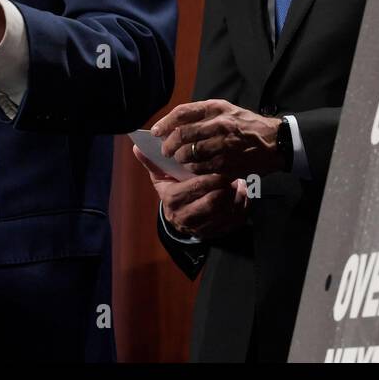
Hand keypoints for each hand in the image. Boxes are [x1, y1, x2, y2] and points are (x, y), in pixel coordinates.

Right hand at [132, 146, 249, 240]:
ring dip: (235, 195)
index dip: (209, 178)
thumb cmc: (174, 188)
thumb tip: (136, 147)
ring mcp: (203, 227)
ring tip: (237, 182)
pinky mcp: (218, 232)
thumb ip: (153, 162)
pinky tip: (241, 193)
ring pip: (226, 210)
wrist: (180, 217)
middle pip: (212, 201)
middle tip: (231, 174)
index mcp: (173, 199)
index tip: (219, 168)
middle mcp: (186, 217)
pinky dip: (242, 204)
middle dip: (224, 187)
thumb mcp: (162, 176)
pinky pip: (236, 219)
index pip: (194, 188)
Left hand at [152, 99, 284, 178]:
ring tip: (180, 159)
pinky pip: (201, 168)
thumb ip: (202, 115)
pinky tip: (193, 168)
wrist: (274, 141)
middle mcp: (219, 125)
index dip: (165, 123)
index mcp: (217, 108)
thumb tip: (174, 125)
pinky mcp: (228, 163)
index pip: (182, 113)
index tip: (156, 131)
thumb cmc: (246, 124)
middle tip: (166, 150)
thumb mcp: (226, 110)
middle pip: (182, 135)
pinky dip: (193, 169)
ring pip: (189, 154)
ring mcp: (224, 145)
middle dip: (169, 145)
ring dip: (180, 159)